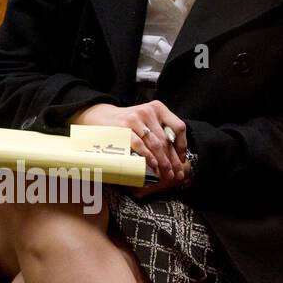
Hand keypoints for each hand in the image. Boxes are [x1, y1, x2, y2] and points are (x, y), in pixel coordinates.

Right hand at [72, 101, 187, 195]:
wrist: (100, 115)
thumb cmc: (127, 122)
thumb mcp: (146, 119)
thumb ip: (160, 131)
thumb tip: (177, 155)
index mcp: (158, 108)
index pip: (178, 127)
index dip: (182, 146)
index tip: (181, 159)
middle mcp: (148, 111)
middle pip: (166, 140)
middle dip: (173, 160)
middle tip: (176, 174)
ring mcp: (135, 119)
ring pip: (156, 144)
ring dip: (163, 162)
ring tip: (166, 174)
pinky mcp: (123, 128)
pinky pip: (139, 145)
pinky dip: (148, 157)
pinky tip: (152, 166)